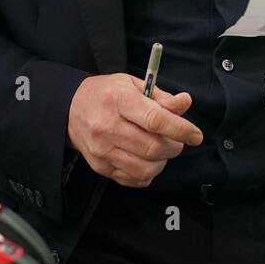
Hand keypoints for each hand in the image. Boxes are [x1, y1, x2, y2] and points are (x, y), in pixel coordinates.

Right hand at [66, 74, 203, 187]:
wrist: (69, 109)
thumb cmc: (106, 94)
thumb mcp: (132, 84)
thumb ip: (160, 96)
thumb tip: (185, 103)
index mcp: (118, 100)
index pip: (155, 120)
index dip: (181, 129)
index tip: (195, 135)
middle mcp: (107, 126)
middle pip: (153, 147)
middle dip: (174, 147)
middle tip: (176, 141)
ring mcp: (102, 149)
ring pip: (145, 168)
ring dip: (162, 162)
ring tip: (160, 150)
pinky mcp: (100, 166)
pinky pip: (134, 179)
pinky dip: (147, 173)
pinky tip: (146, 159)